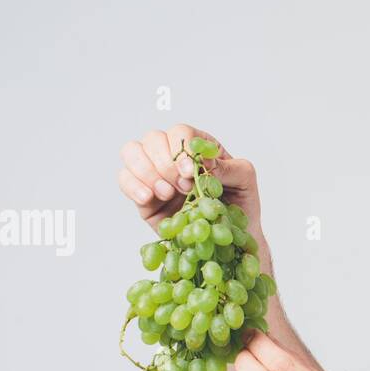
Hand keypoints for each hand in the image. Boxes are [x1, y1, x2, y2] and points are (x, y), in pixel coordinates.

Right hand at [117, 123, 272, 277]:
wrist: (230, 237)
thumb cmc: (239, 204)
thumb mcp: (245, 180)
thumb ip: (230, 167)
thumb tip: (206, 162)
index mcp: (197, 146)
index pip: (180, 132)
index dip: (181, 151)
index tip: (191, 174)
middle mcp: (172, 155)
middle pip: (153, 139)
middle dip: (165, 164)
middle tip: (184, 188)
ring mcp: (155, 174)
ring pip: (132, 152)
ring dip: (148, 172)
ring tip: (167, 194)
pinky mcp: (143, 196)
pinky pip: (124, 180)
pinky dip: (133, 186)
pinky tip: (149, 198)